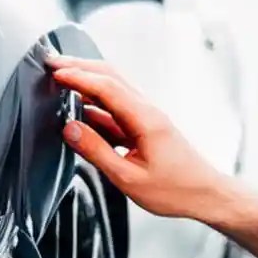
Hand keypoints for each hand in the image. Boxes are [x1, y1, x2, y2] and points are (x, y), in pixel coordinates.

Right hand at [47, 56, 241, 221]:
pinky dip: (95, 100)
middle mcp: (147, 111)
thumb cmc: (175, 189)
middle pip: (110, 76)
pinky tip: (81, 107)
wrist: (204, 194)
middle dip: (80, 66)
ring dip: (87, 80)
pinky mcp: (144, 126)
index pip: (106, 87)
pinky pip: (116, 106)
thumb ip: (97, 152)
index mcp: (145, 120)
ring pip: (113, 88)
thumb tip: (71, 130)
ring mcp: (146, 117)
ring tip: (61, 80)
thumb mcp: (128, 178)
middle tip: (53, 63)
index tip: (55, 73)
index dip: (78, 77)